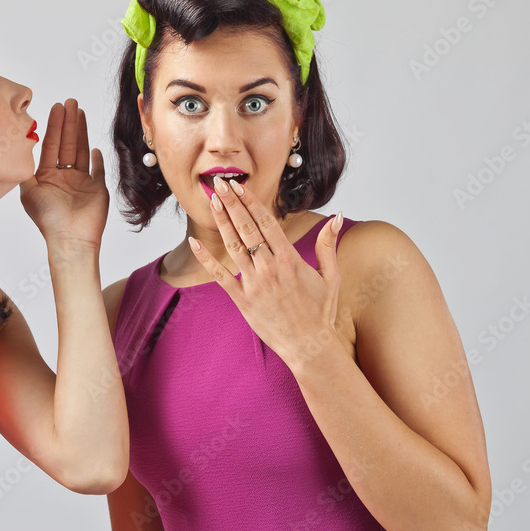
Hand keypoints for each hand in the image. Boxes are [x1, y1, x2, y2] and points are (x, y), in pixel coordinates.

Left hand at [19, 99, 108, 251]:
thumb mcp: (28, 191)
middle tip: (70, 102)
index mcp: (46, 176)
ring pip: (80, 151)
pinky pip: (98, 170)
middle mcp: (63, 177)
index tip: (57, 107)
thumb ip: (24, 169)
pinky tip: (94, 148)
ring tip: (80, 112)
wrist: (70, 239)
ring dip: (81, 132)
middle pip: (66, 143)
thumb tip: (17, 148)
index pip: (51, 145)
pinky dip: (97, 160)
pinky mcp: (97, 189)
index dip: (54, 125)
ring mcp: (81, 182)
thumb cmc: (48, 219)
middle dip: (68, 122)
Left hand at [188, 177, 344, 368]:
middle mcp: (270, 267)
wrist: (309, 346)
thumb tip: (335, 216)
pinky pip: (220, 276)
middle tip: (219, 183)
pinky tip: (194, 244)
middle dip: (232, 203)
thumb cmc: (321, 311)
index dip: (250, 201)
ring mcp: (254, 283)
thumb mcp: (331, 276)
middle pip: (247, 228)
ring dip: (221, 222)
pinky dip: (206, 259)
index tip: (239, 185)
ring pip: (233, 246)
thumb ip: (328, 245)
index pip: (266, 222)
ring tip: (211, 202)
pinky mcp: (242, 300)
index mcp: (290, 258)